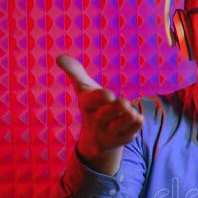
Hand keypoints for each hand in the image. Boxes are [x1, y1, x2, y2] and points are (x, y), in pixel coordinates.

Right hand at [56, 54, 143, 174]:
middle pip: (109, 112)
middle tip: (123, 103)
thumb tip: (59, 58)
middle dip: (120, 105)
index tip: (109, 95)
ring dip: (131, 114)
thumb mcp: (83, 89)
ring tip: (130, 112)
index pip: (92, 100)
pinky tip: (134, 119)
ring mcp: (109, 132)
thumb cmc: (92, 106)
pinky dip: (138, 121)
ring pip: (125, 121)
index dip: (102, 97)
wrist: (96, 139)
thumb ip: (75, 72)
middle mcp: (96, 121)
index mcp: (87, 106)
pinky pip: (136, 129)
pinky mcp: (123, 139)